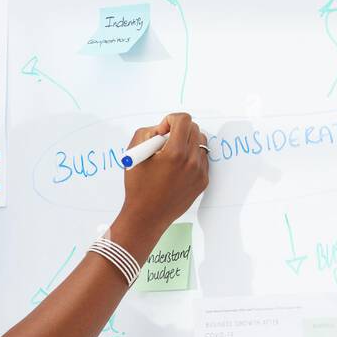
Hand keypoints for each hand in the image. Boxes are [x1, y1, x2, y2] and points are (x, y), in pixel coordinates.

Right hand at [117, 112, 209, 235]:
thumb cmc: (138, 187)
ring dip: (187, 143)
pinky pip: (202, 159)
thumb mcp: (133, 154)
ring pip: (201, 143)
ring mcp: (200, 172)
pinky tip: (177, 169)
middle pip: (194, 129)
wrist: (147, 216)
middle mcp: (191, 161)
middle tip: (165, 143)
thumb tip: (162, 129)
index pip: (184, 120)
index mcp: (175, 153)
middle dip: (179, 130)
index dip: (170, 120)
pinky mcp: (203, 181)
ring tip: (172, 156)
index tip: (162, 131)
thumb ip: (147, 132)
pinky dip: (191, 158)